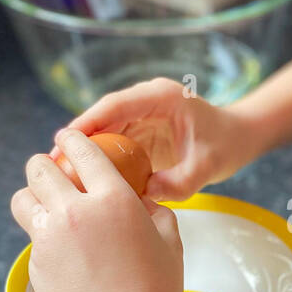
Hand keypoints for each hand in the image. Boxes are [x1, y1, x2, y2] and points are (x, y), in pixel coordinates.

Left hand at [12, 129, 182, 291]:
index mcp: (115, 198)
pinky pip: (30, 233)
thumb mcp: (171, 244)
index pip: (84, 151)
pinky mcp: (36, 260)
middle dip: (44, 166)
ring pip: (23, 197)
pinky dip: (39, 231)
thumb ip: (157, 214)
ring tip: (47, 206)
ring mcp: (51, 236)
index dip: (72, 140)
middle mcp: (77, 210)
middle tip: (54, 175)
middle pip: (39, 167)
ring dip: (33, 196)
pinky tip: (58, 246)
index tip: (68, 139)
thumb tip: (144, 203)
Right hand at [52, 77, 262, 200]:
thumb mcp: (208, 166)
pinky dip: (100, 158)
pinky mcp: (140, 129)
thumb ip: (180, 181)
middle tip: (51, 164)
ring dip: (84, 150)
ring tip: (60, 175)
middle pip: (103, 115)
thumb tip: (145, 194)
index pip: (116, 105)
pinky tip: (83, 179)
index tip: (63, 141)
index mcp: (162, 96)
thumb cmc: (227, 146)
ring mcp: (142, 113)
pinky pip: (114, 141)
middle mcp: (147, 100)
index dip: (87, 122)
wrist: (240, 138)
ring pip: (104, 128)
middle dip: (77, 138)